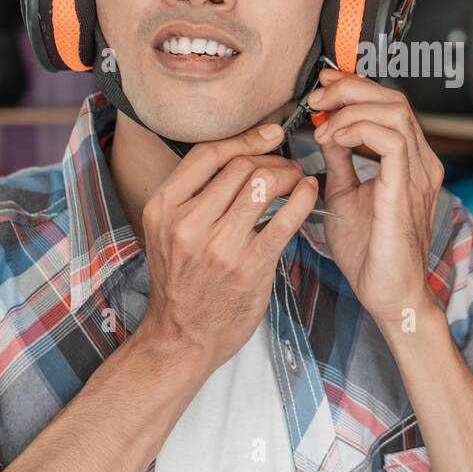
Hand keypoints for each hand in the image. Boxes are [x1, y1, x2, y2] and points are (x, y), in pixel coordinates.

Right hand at [137, 123, 318, 372]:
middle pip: (240, 166)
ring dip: (289, 175)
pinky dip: (303, 198)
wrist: (181, 338)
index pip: (207, 155)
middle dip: (272, 158)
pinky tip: (309, 193)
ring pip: (263, 185)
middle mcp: (188, 224)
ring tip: (298, 180)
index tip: (269, 134)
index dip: (245, 139)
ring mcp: (219, 246)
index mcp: (163, 209)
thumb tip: (241, 157)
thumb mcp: (167, 233)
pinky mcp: (249, 266)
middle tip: (288, 166)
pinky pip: (285, 219)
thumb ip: (193, 197)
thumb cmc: (181, 282)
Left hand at [308, 69, 444, 326]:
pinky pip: (390, 140)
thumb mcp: (346, 196)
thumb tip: (325, 132)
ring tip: (322, 123)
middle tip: (316, 99)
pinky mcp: (406, 190)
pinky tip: (331, 140)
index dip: (354, 87)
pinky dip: (356, 130)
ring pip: (394, 111)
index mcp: (411, 161)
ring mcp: (419, 174)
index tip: (321, 90)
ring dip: (349, 108)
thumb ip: (340, 162)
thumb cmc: (371, 254)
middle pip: (393, 99)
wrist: (390, 296)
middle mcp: (422, 162)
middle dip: (349, 89)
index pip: (389, 104)